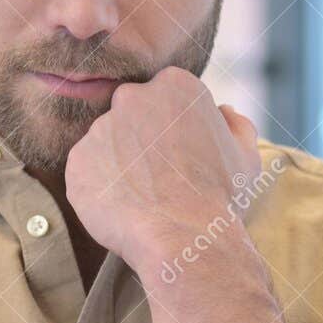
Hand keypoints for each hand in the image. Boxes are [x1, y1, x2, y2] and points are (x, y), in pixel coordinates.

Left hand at [64, 67, 261, 274]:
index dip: (174, 128)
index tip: (181, 154)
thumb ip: (236, 124)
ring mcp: (99, 128)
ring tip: (143, 196)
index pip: (166, 97)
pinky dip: (101, 187)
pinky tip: (124, 207)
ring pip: (108, 143)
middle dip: (143, 139)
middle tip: (160, 176)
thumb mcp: (245, 154)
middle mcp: (131, 97)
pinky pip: (88, 171)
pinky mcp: (77, 160)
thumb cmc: (219, 196)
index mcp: (175, 85)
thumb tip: (224, 112)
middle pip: (133, 114)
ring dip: (120, 163)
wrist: (182, 238)